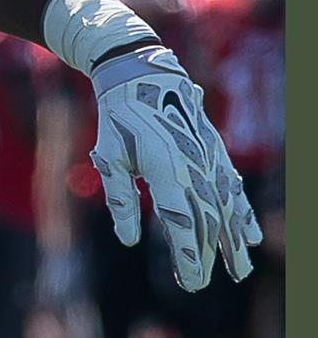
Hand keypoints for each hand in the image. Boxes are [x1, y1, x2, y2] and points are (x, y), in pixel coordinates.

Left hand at [87, 45, 261, 289]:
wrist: (143, 75)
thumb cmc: (119, 118)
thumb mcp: (110, 158)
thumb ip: (121, 200)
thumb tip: (127, 240)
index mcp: (167, 172)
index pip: (183, 225)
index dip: (189, 256)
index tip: (191, 282)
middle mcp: (195, 169)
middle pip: (208, 222)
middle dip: (209, 256)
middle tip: (206, 283)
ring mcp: (209, 160)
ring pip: (227, 208)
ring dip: (233, 240)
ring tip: (239, 269)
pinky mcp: (216, 152)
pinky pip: (233, 188)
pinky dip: (242, 213)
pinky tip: (248, 233)